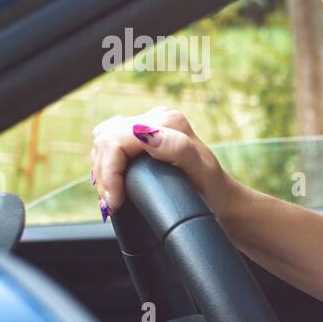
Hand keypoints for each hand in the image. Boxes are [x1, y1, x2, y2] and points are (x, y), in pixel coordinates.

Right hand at [90, 107, 231, 221]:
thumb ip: (178, 149)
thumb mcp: (202, 172)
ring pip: (102, 140)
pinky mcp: (141, 134)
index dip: (110, 172)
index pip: (116, 140)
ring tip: (113, 197)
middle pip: (105, 139)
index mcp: (169, 122)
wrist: (219, 197)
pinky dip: (105, 165)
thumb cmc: (213, 189)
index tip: (116, 201)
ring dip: (102, 171)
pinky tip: (113, 183)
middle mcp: (157, 118)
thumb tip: (146, 134)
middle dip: (104, 174)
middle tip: (113, 204)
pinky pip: (108, 144)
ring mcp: (148, 124)